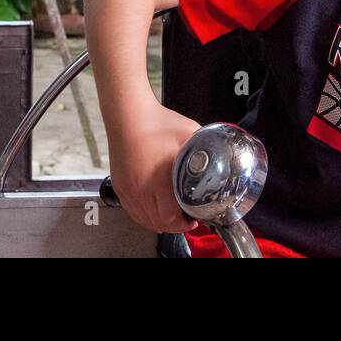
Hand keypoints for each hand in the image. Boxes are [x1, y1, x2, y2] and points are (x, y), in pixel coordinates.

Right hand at [107, 102, 202, 234]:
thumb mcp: (189, 133)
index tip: (194, 221)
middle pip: (157, 222)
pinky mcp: (119, 186)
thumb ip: (205, 149)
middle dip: (174, 226)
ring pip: (143, 219)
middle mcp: (141, 189)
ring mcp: (128, 189)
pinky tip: (152, 214)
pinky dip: (143, 216)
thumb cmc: (157, 123)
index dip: (183, 224)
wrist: (128, 115)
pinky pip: (131, 211)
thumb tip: (221, 157)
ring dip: (159, 223)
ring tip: (172, 219)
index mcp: (160, 179)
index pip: (170, 217)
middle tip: (186, 220)